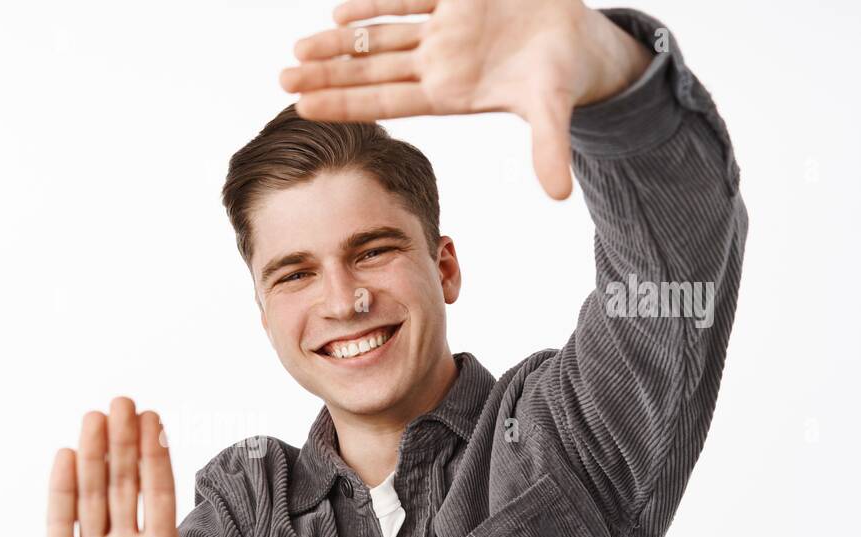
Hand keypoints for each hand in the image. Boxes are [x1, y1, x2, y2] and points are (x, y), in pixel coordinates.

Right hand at [38, 397, 287, 536]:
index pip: (159, 498)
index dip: (158, 459)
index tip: (157, 421)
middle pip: (124, 486)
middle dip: (126, 444)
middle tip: (125, 401)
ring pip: (93, 496)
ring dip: (94, 457)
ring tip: (96, 416)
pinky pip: (62, 525)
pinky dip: (63, 491)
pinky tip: (66, 456)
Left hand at [280, 0, 652, 198]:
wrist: (579, 40)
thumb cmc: (561, 75)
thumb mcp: (553, 109)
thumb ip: (550, 147)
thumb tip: (561, 193)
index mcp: (450, 93)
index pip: (386, 101)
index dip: (346, 103)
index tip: (305, 108)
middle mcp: (438, 63)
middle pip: (371, 70)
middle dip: (327, 75)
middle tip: (282, 79)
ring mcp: (443, 30)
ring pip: (380, 36)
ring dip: (339, 42)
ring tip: (297, 49)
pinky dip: (376, 2)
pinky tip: (339, 12)